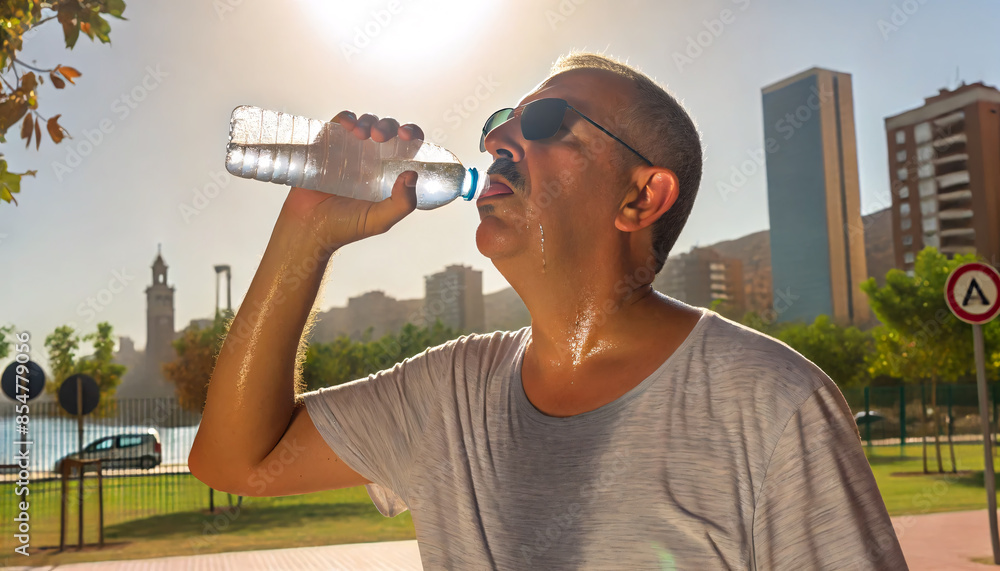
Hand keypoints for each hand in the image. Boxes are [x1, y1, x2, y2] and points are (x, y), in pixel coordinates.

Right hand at [277, 112, 425, 253]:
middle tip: (379, 136)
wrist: (308, 228)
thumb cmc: (344, 227)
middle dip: (387, 126)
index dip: (412, 135)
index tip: (407, 136)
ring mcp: (350, 150)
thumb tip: (412, 175)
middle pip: (388, 131)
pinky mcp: (328, 144)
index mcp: (388, 173)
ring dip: (368, 121)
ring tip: (361, 134)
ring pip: (366, 123)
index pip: (407, 147)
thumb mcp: (379, 220)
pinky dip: (347, 118)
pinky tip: (348, 124)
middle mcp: (372, 159)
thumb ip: (401, 204)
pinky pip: (341, 123)